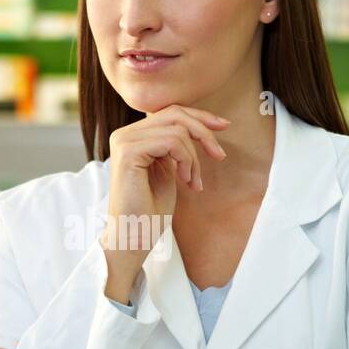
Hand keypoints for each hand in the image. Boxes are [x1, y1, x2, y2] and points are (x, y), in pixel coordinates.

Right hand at [99, 105, 229, 294]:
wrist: (134, 236)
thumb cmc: (151, 210)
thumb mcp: (169, 169)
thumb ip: (175, 146)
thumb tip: (200, 125)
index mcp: (132, 136)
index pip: (170, 112)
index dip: (199, 116)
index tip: (224, 126)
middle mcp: (124, 134)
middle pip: (175, 114)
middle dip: (204, 133)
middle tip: (219, 156)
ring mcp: (124, 141)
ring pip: (177, 130)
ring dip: (194, 158)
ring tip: (193, 181)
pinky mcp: (128, 152)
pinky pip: (171, 142)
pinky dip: (186, 161)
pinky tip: (185, 181)